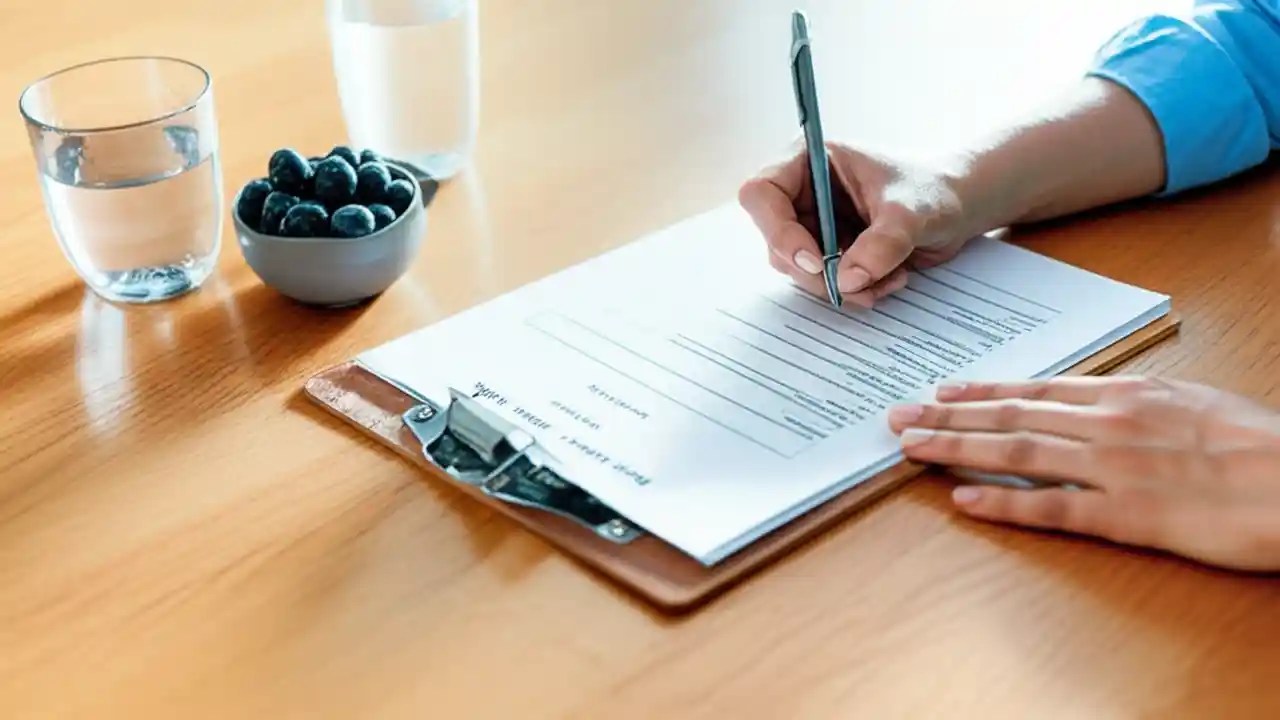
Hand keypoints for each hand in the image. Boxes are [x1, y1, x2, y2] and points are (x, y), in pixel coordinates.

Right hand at [738, 142, 977, 307]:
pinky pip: (822, 281)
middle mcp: (803, 191)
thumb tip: (846, 280)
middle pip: (776, 239)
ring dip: (838, 284)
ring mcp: (813, 223)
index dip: (778, 230)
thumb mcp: (912, 213)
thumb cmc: (935, 189)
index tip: (815, 261)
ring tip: (886, 280)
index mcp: (810, 159)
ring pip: (797, 268)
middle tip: (854, 285)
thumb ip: (882, 244)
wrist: (960, 207)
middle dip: (815, 271)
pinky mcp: (828, 250)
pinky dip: (852, 290)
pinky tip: (888, 280)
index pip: (762, 193)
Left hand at [887, 376, 1279, 571]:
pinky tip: (963, 501)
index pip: (1036, 390)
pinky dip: (1002, 503)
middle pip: (1011, 415)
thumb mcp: (1195, 402)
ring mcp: (1113, 469)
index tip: (940, 391)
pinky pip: (1051, 509)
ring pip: (1016, 452)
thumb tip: (1102, 400)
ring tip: (910, 448)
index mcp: (1128, 394)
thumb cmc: (1261, 445)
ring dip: (956, 449)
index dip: (981, 391)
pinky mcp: (1126, 516)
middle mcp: (1109, 424)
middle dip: (948, 416)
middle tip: (897, 417)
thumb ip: (1140, 402)